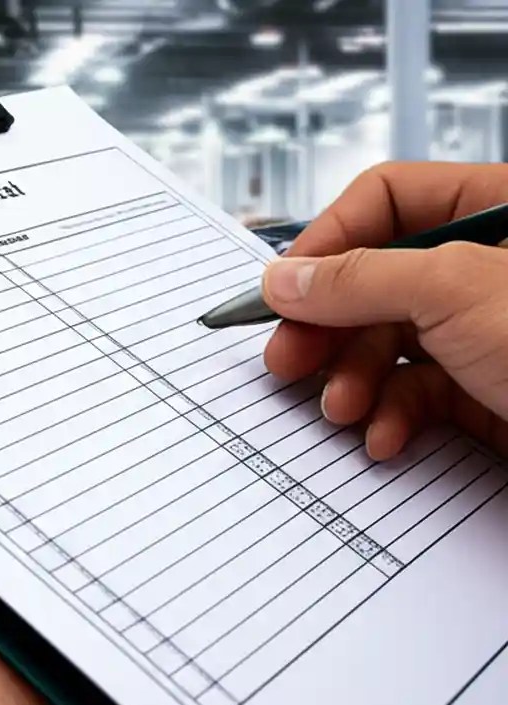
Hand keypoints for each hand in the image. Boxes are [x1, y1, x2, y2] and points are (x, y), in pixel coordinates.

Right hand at [261, 161, 507, 460]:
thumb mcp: (459, 293)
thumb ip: (363, 278)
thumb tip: (288, 276)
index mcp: (503, 210)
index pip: (390, 198)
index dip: (330, 241)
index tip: (286, 288)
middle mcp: (492, 268)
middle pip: (378, 278)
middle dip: (328, 326)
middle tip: (288, 359)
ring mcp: (492, 333)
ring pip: (391, 342)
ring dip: (352, 379)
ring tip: (339, 408)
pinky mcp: (492, 393)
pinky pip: (418, 395)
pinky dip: (391, 417)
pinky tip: (384, 436)